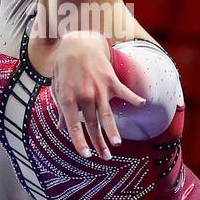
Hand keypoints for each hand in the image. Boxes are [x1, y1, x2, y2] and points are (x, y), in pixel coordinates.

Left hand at [51, 30, 145, 159]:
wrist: (78, 42)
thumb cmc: (65, 66)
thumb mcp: (57, 86)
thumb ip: (61, 108)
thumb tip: (62, 127)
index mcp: (68, 98)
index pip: (74, 126)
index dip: (79, 141)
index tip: (86, 155)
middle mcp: (84, 96)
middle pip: (93, 125)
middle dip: (99, 143)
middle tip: (105, 158)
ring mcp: (99, 89)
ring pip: (107, 115)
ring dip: (113, 131)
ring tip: (117, 144)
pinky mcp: (111, 81)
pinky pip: (124, 93)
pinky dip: (134, 98)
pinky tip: (142, 104)